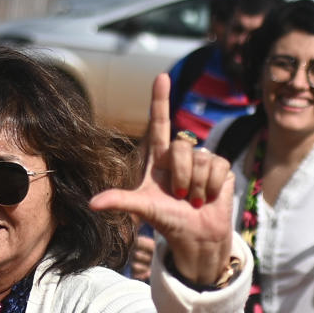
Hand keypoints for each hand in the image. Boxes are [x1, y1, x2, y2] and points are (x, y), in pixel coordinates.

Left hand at [90, 74, 235, 285]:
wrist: (195, 237)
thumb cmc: (168, 221)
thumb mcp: (143, 208)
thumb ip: (120, 201)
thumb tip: (92, 203)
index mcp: (159, 159)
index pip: (160, 123)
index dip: (161, 99)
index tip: (162, 76)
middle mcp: (180, 156)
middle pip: (181, 147)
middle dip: (180, 175)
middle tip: (180, 197)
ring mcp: (202, 161)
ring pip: (200, 159)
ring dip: (196, 186)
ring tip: (194, 200)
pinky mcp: (221, 169)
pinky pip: (217, 167)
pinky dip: (211, 186)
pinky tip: (208, 197)